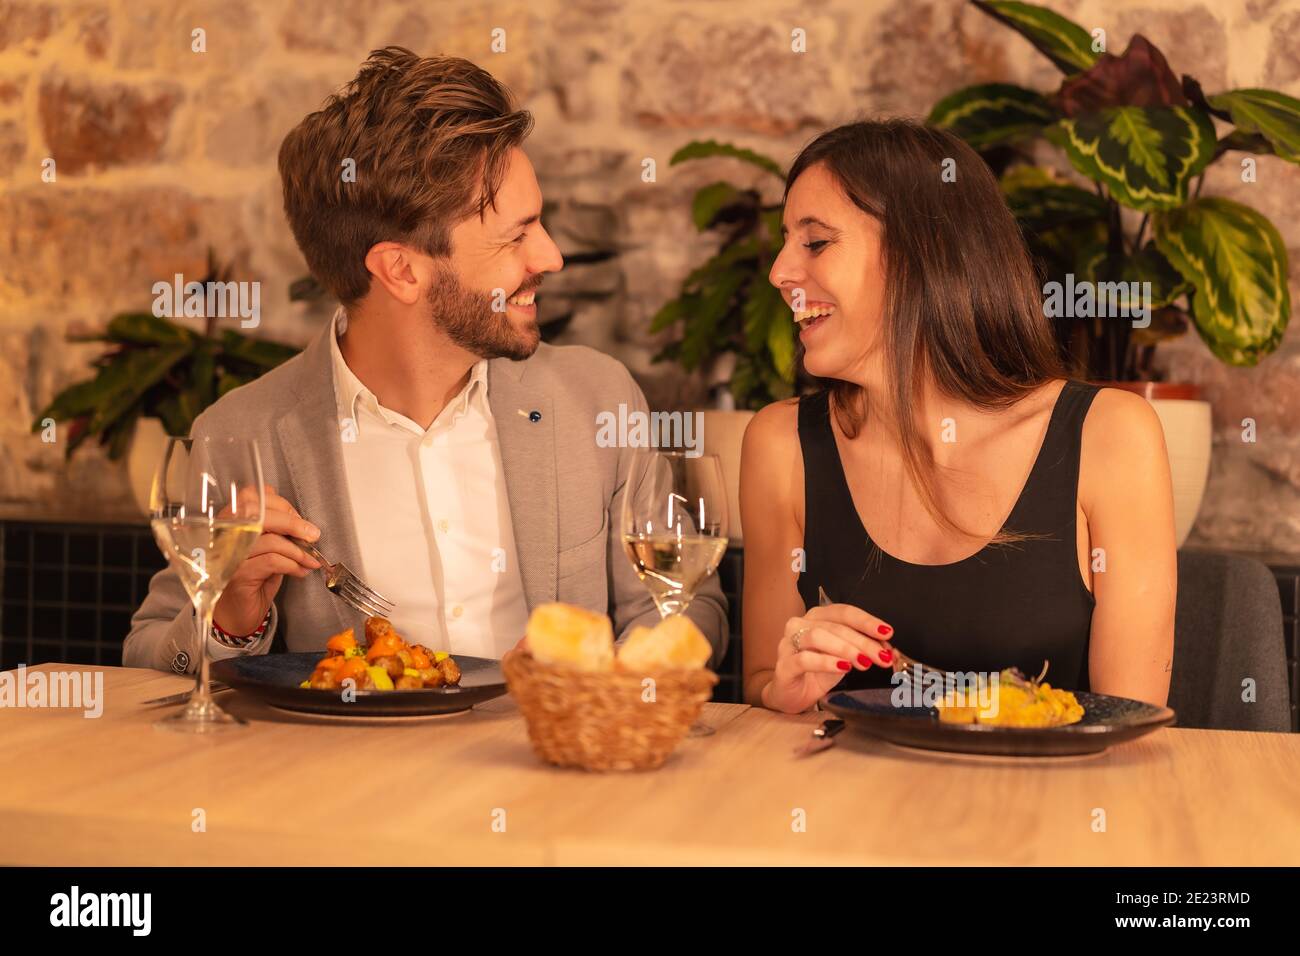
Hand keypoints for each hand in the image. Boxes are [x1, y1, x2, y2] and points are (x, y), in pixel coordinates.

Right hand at [212, 484, 321, 636]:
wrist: (238, 614)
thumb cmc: (254, 578)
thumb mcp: (268, 548)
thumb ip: (278, 530)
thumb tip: (303, 523)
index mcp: (229, 522)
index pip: (252, 497)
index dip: (281, 505)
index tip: (299, 520)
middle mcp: (222, 535)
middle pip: (259, 514)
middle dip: (293, 523)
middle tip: (313, 535)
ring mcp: (227, 555)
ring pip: (269, 539)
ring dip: (298, 550)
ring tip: (310, 560)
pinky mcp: (236, 575)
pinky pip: (271, 561)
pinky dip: (292, 565)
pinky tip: (300, 571)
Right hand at [763, 603, 894, 713]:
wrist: (792, 695)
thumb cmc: (817, 673)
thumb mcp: (844, 659)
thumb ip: (863, 650)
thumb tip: (889, 650)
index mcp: (817, 618)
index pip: (844, 612)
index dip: (866, 621)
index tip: (887, 632)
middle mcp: (800, 625)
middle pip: (835, 626)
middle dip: (863, 641)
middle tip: (882, 656)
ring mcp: (788, 644)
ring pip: (818, 637)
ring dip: (845, 649)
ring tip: (864, 662)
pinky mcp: (784, 665)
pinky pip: (805, 659)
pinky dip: (826, 662)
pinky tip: (843, 667)